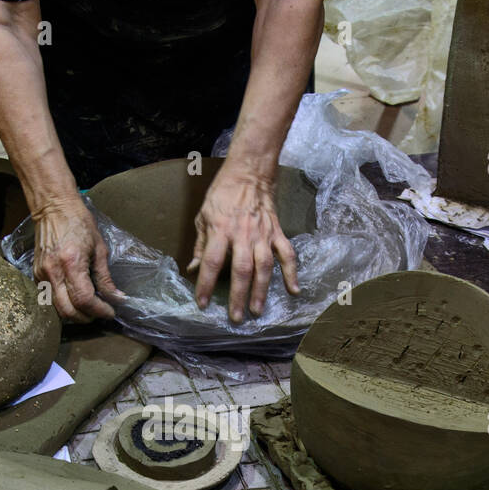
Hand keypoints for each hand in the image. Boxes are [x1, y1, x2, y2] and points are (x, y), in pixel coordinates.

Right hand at [32, 197, 125, 323]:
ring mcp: (41, 274)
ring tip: (88, 308)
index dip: (99, 310)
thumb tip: (117, 298)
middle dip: (86, 317)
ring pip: (57, 309)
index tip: (110, 311)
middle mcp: (53, 271)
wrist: (54, 207)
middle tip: (99, 313)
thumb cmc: (79, 223)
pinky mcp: (35, 274)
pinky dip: (63, 304)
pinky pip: (49, 299)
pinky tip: (74, 298)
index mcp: (71, 262)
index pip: (84, 299)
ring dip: (74, 314)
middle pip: (68, 310)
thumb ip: (106, 278)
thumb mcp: (99, 249)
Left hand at [187, 166, 300, 323]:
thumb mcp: (204, 215)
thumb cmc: (223, 193)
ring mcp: (263, 235)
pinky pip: (287, 255)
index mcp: (221, 231)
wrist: (250, 172)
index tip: (202, 303)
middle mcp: (243, 235)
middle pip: (241, 271)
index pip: (211, 263)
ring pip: (264, 267)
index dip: (205, 285)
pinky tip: (294, 290)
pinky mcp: (277, 232)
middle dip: (238, 296)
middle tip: (236, 317)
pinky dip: (292, 273)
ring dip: (261, 291)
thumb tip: (194, 269)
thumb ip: (201, 244)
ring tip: (258, 310)